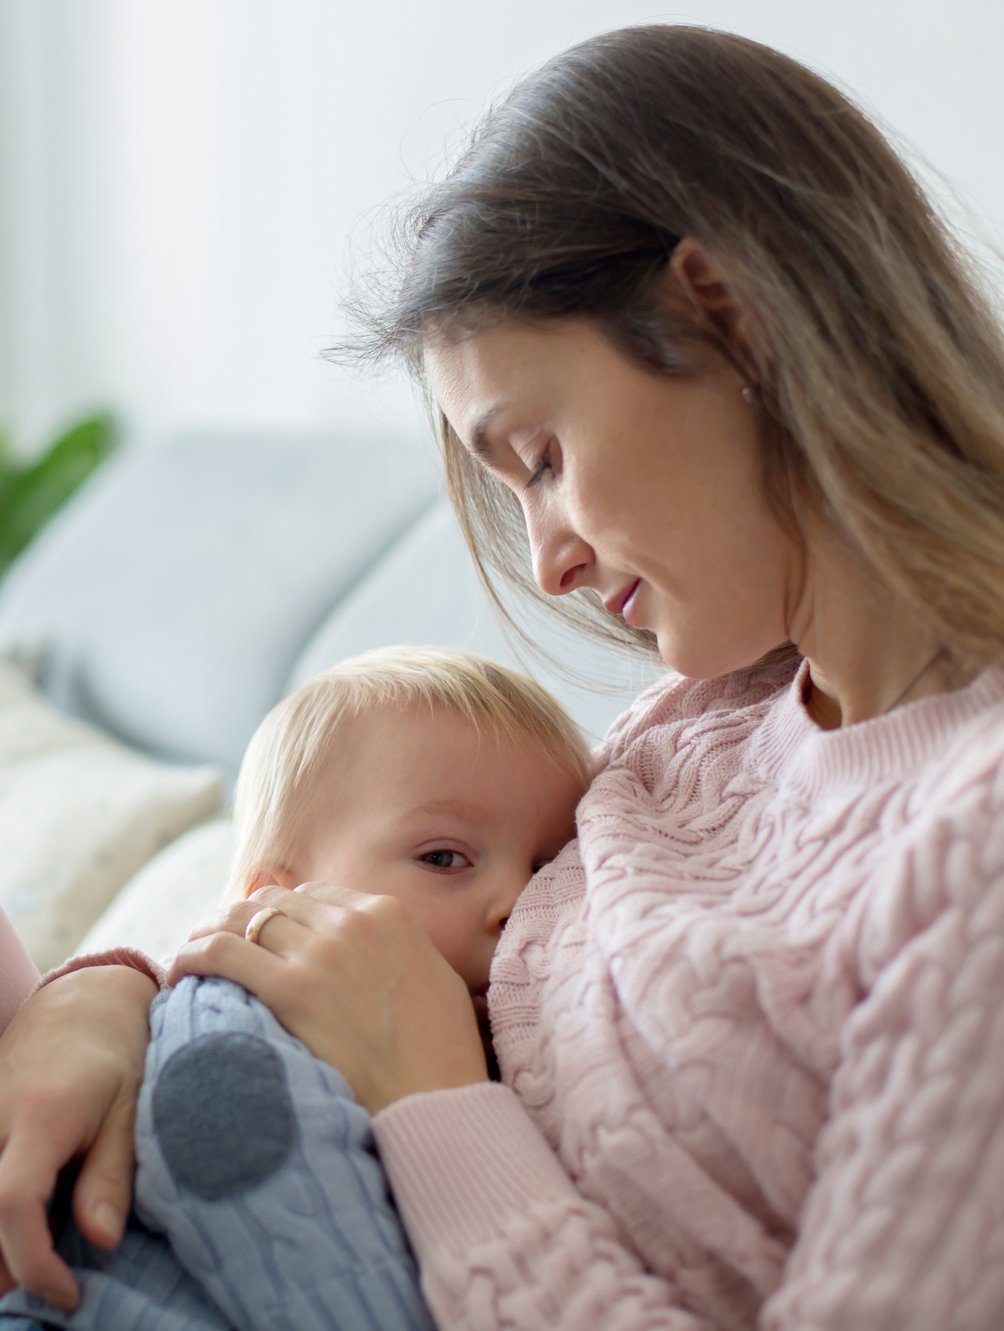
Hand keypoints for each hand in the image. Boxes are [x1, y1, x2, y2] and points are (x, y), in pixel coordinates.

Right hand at [0, 965, 155, 1309]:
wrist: (84, 1000)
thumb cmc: (118, 1050)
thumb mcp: (132, 1107)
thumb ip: (113, 1174)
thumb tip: (100, 1242)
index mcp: (39, 1116)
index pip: (12, 1205)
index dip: (34, 1263)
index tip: (69, 1293)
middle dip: (9, 1269)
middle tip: (60, 1282)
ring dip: (0, 1243)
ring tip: (44, 1256)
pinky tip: (29, 1225)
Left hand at [169, 883, 489, 1112]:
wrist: (438, 1103)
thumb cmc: (443, 1056)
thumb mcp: (436, 979)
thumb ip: (398, 951)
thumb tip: (372, 949)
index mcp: (389, 913)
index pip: (314, 895)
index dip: (281, 916)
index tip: (262, 940)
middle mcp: (353, 922)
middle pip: (273, 903)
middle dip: (239, 921)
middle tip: (213, 947)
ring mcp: (323, 952)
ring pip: (241, 919)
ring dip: (208, 934)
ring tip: (190, 959)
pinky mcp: (293, 989)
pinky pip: (222, 954)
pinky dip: (193, 956)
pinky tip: (178, 972)